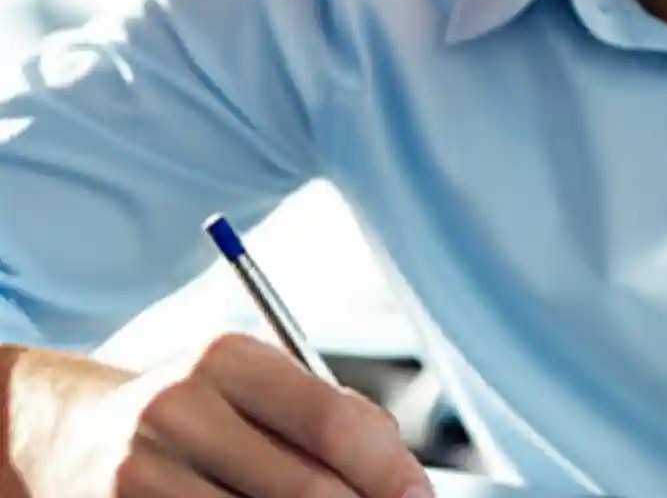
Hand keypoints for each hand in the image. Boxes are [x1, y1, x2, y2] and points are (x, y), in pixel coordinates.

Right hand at [4, 334, 433, 497]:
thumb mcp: (254, 386)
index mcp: (226, 357)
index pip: (334, 421)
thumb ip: (329, 414)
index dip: (390, 471)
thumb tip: (401, 473)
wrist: (70, 435)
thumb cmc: (197, 412)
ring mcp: (141, 473)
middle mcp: (179, 409)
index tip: (420, 496)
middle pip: (307, 490)